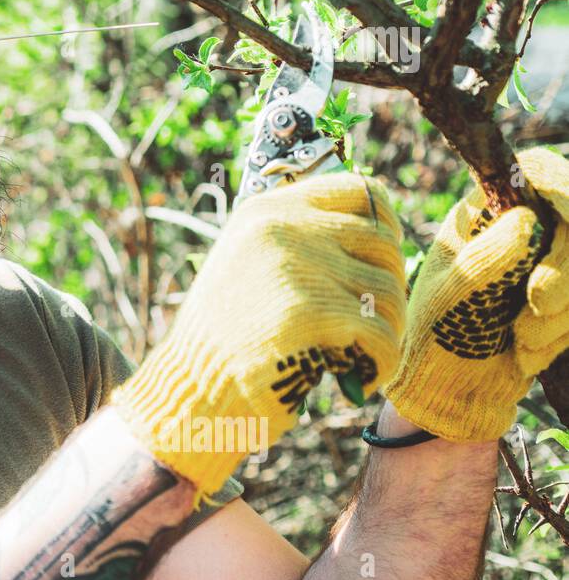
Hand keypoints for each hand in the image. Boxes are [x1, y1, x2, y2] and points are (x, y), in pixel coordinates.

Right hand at [108, 172, 405, 502]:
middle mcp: (283, 226)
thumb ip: (300, 238)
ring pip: (387, 292)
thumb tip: (383, 231)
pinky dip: (380, 363)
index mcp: (267, 209)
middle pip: (383, 244)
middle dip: (387, 289)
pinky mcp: (313, 312)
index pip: (361, 191)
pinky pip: (382, 334)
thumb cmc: (228, 335)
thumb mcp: (250, 262)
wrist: (192, 387)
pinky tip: (356, 379)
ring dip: (386, 332)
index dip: (386, 226)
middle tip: (370, 326)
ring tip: (360, 357)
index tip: (379, 263)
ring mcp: (298, 266)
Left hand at [383, 147, 568, 440]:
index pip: (539, 172)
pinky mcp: (564, 298)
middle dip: (566, 269)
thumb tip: (529, 217)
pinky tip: (529, 352)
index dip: (565, 188)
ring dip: (562, 313)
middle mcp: (522, 228)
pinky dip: (564, 332)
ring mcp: (547, 262)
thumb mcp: (455, 293)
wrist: (449, 390)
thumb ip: (491, 256)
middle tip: (537, 304)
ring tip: (522, 339)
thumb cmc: (437, 334)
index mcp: (484, 211)